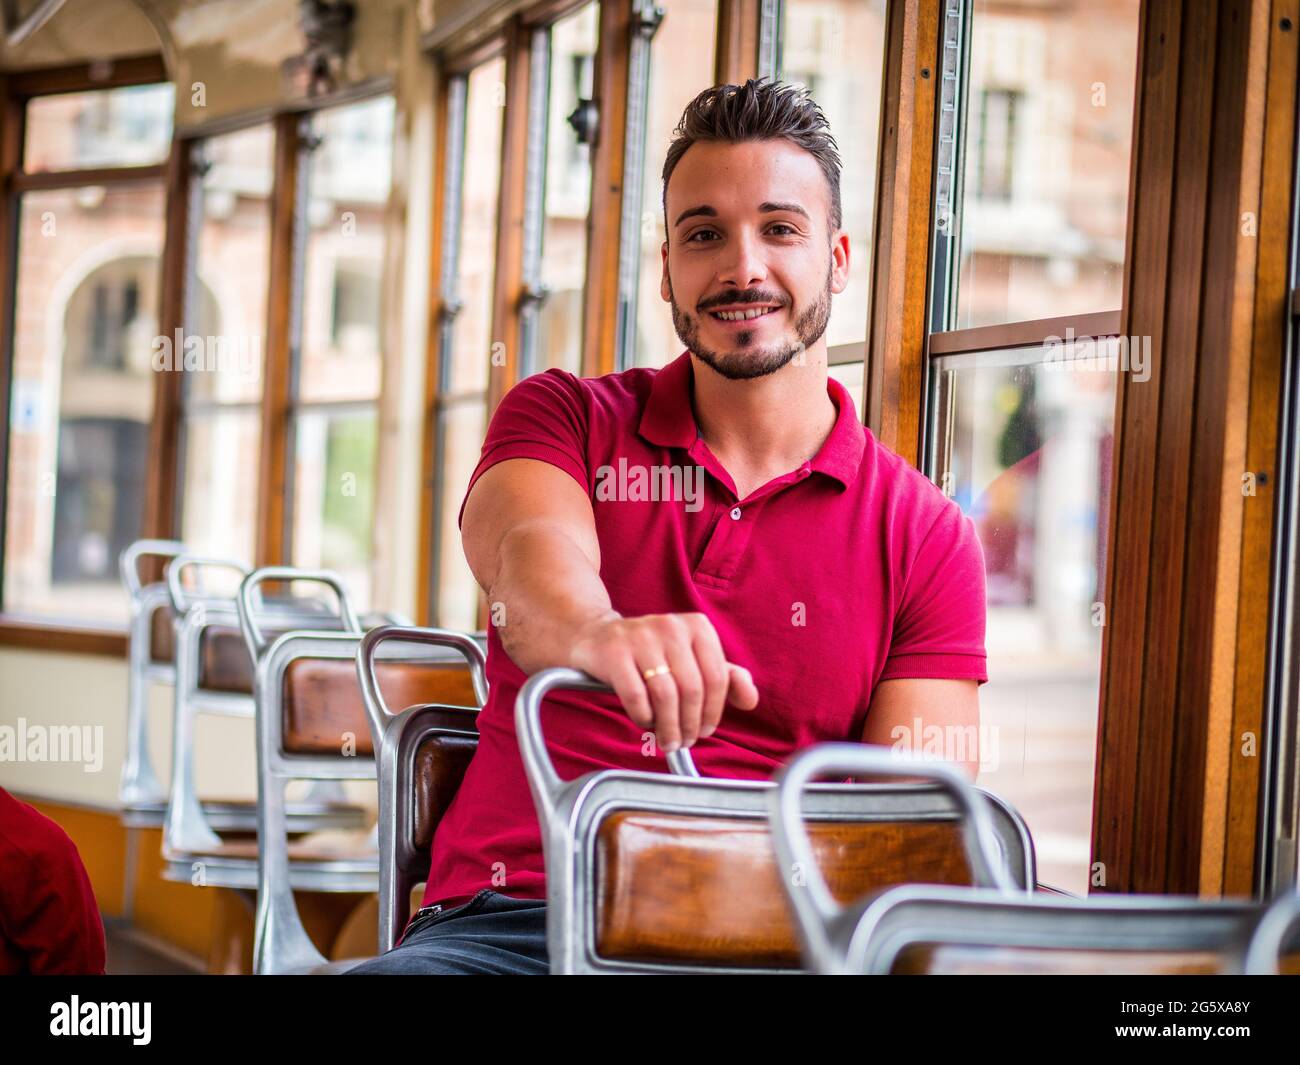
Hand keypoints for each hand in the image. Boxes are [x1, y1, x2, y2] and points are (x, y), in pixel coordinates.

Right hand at [568, 611, 758, 751]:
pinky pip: (636, 696)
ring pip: (666, 695)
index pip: (717, 677)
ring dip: (668, 727)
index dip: (714, 711)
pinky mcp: (615, 652)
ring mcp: (641, 637)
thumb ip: (726, 677)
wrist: (599, 636)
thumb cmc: (652, 654)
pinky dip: (643, 717)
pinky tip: (645, 722)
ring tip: (668, 741)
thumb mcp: (693, 658)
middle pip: (692, 689)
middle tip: (685, 741)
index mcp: (697, 626)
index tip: (706, 730)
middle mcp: (671, 626)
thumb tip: (751, 701)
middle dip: (691, 724)